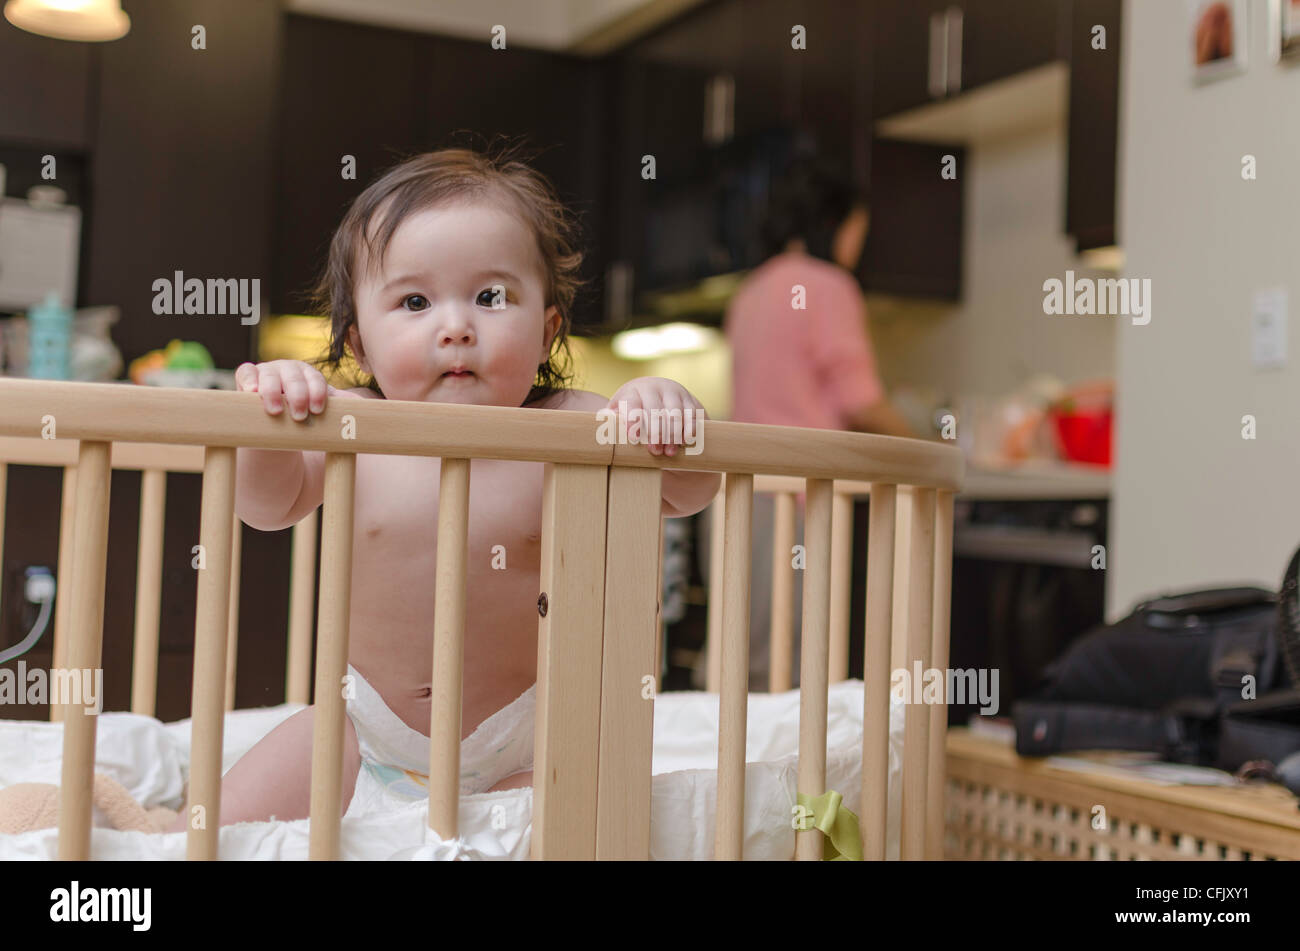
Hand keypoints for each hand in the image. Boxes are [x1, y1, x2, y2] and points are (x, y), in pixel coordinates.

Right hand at [234, 360, 361, 420]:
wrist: (276, 430)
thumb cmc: (303, 418)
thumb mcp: (321, 413)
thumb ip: (340, 408)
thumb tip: (362, 406)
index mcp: (309, 375)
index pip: (315, 379)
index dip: (318, 392)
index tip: (319, 410)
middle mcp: (288, 370)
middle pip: (293, 376)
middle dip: (298, 395)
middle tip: (301, 416)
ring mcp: (266, 372)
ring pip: (270, 374)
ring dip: (273, 391)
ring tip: (277, 410)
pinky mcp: (247, 378)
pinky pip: (245, 372)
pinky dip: (248, 380)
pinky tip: (252, 392)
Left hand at [606, 377, 706, 457]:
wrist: (658, 391)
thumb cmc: (633, 407)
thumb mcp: (620, 409)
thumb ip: (611, 417)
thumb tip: (603, 423)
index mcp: (634, 391)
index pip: (632, 403)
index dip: (633, 421)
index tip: (634, 439)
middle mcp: (654, 388)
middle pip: (655, 410)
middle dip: (655, 433)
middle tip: (654, 451)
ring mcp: (673, 392)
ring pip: (675, 412)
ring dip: (673, 434)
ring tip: (669, 452)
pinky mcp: (689, 398)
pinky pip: (692, 413)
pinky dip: (689, 428)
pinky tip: (685, 441)